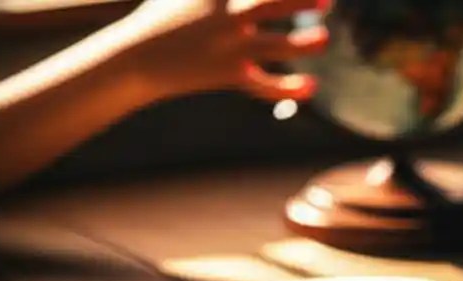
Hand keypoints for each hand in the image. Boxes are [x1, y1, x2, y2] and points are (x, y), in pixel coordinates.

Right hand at [118, 0, 329, 103]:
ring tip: (323, 39)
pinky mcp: (228, 73)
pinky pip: (264, 85)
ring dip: (304, 44)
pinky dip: (289, 88)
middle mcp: (228, 14)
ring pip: (278, 46)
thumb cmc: (160, 19)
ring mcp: (229, 45)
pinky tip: (311, 87)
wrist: (135, 58)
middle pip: (274, 3)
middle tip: (327, 0)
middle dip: (302, 0)